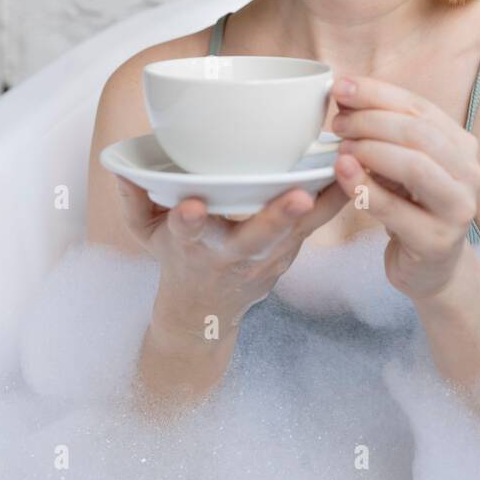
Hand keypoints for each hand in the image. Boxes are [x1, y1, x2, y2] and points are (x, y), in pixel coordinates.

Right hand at [114, 174, 347, 338]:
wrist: (205, 312)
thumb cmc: (176, 258)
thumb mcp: (145, 235)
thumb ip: (132, 201)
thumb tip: (119, 166)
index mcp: (191, 248)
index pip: (185, 234)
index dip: (188, 221)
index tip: (190, 208)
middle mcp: (231, 254)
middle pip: (254, 238)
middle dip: (276, 218)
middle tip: (297, 197)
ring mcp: (266, 257)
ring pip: (297, 232)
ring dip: (322, 205)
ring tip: (345, 174)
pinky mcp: (291, 251)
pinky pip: (318, 225)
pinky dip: (337, 200)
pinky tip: (359, 172)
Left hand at [329, 76, 479, 300]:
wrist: (429, 269)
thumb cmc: (410, 207)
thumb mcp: (400, 164)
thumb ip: (382, 132)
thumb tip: (343, 93)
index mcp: (462, 145)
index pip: (420, 108)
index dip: (378, 93)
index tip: (341, 86)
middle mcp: (470, 173)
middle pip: (419, 133)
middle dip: (371, 121)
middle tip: (337, 124)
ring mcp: (459, 209)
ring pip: (415, 167)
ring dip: (370, 151)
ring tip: (340, 149)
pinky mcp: (438, 242)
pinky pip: (396, 209)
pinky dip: (364, 188)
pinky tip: (343, 174)